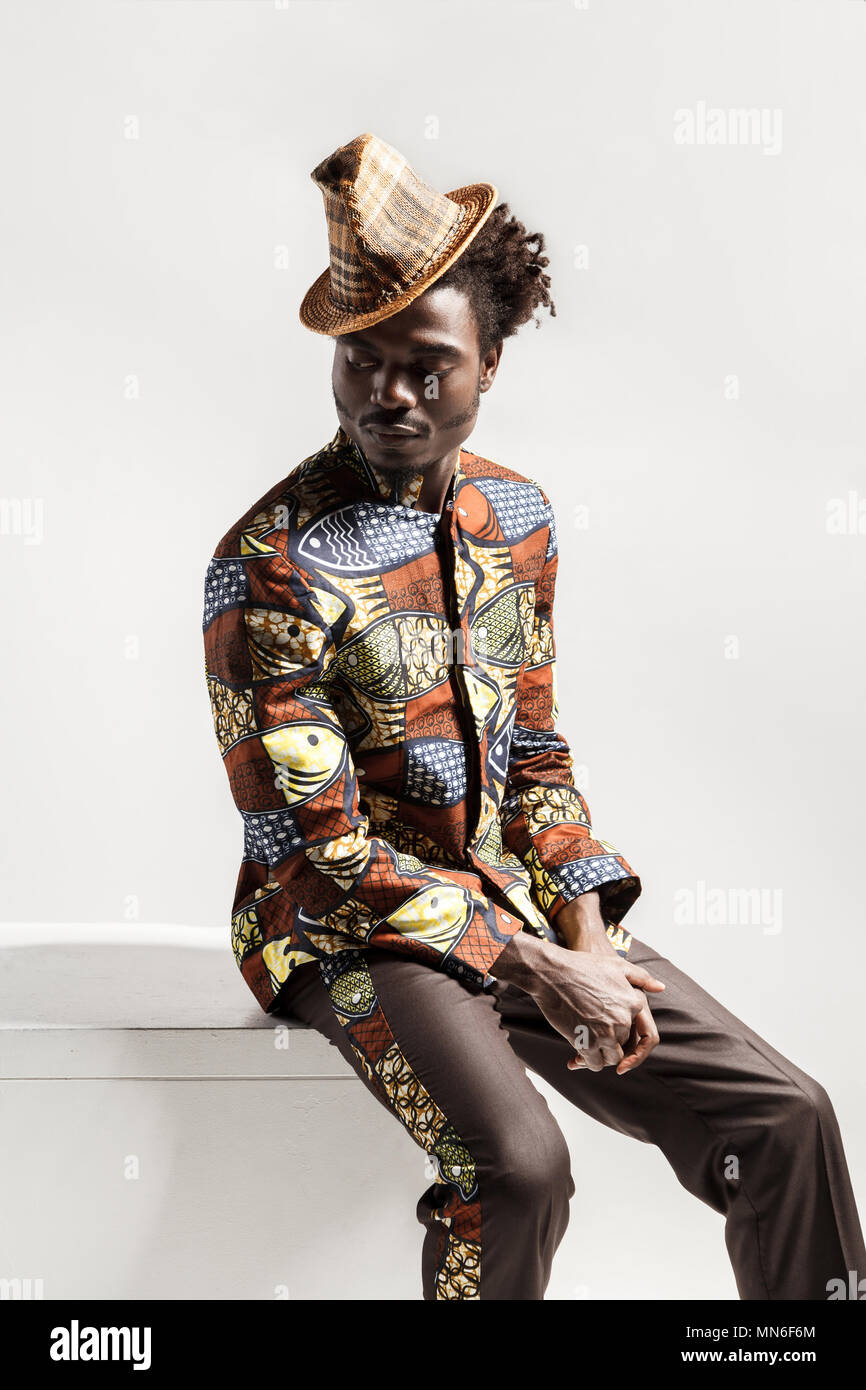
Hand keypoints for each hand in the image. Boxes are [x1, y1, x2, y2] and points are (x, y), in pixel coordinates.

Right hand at [489, 927, 663, 1076]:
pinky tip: (580, 1052)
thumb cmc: (582, 966)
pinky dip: (589, 1062)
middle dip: (610, 1044)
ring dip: (601, 1055)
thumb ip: (642, 978)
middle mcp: (624, 1019)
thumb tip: (661, 988)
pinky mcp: (587, 1042)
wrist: (552, 972)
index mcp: (634, 1002)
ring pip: (612, 1058)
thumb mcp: (617, 965)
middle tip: (593, 1037)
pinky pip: (595, 1063)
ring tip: (588, 1045)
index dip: (623, 1033)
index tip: (608, 1029)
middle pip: (624, 1044)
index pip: (637, 1030)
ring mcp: (606, 1032)